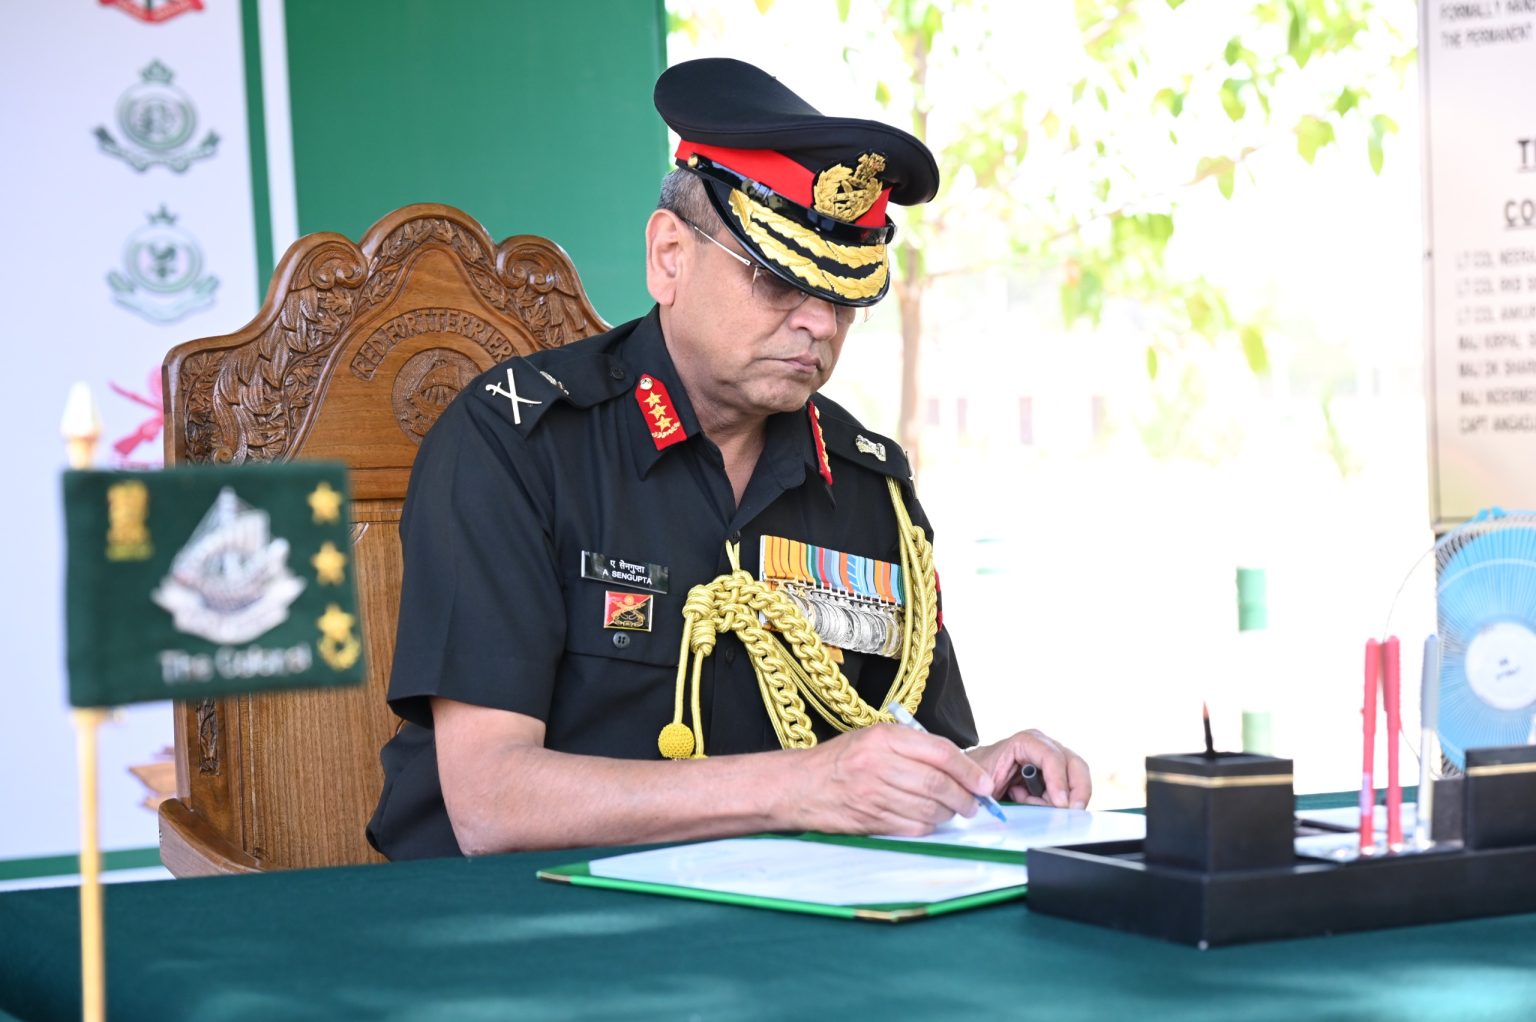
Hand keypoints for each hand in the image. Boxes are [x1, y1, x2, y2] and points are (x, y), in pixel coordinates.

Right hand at [789, 724, 995, 836]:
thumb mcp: (874, 738)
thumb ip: (913, 747)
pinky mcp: (871, 820)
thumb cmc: (841, 760)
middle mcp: (879, 764)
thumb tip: (959, 767)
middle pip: (938, 784)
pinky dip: (929, 826)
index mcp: (884, 738)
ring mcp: (874, 794)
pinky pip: (913, 827)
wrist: (800, 786)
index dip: (968, 771)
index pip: (940, 753)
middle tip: (975, 803)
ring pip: (929, 809)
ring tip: (954, 811)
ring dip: (949, 814)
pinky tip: (930, 820)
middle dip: (965, 797)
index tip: (984, 783)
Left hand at [968, 730, 1091, 809]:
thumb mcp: (982, 787)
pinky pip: (1069, 792)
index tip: (1060, 803)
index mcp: (1024, 742)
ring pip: (1076, 780)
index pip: (1050, 756)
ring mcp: (1053, 761)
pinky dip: (1058, 803)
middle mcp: (1044, 747)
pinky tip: (1033, 804)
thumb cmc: (975, 779)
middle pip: (1074, 764)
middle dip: (1077, 790)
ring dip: (1062, 799)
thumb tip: (1024, 816)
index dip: (1058, 780)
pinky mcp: (1056, 777)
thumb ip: (1000, 800)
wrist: (972, 780)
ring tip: (1030, 805)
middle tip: (1072, 812)